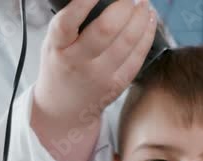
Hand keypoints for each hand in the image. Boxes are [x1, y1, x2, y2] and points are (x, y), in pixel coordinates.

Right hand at [35, 0, 157, 126]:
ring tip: (144, 2)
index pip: (67, 23)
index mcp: (57, 48)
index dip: (82, 3)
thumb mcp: (54, 44)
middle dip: (123, 6)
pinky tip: (149, 20)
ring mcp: (100, 76)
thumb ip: (69, 23)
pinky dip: (146, 35)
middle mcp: (78, 62)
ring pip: (127, 42)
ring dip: (140, 17)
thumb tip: (98, 0)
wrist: (64, 109)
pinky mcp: (118, 84)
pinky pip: (138, 57)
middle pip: (105, 30)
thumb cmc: (61, 65)